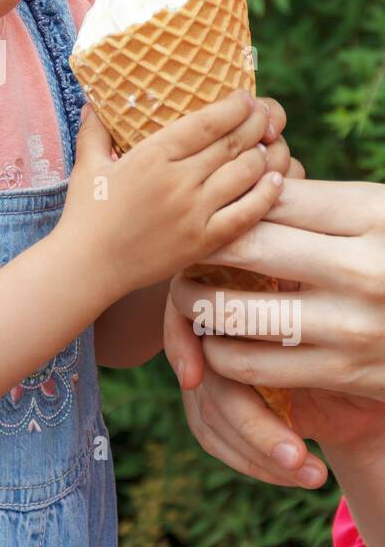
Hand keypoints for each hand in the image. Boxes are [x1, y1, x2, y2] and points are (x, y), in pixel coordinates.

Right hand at [61, 89, 285, 296]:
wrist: (88, 266)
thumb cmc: (85, 213)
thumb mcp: (87, 165)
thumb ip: (94, 130)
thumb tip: (93, 101)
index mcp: (152, 155)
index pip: (207, 122)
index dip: (234, 106)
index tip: (246, 98)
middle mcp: (178, 180)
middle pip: (233, 143)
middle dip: (257, 123)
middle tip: (266, 116)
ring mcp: (193, 212)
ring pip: (246, 173)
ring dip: (264, 155)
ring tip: (268, 146)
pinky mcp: (203, 241)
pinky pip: (247, 214)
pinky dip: (267, 195)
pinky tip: (276, 181)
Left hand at [165, 174, 384, 456]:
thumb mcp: (381, 216)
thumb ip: (323, 205)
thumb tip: (247, 172)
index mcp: (376, 214)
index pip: (273, 196)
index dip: (230, 197)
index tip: (207, 202)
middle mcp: (365, 268)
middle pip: (245, 247)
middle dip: (199, 245)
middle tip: (181, 246)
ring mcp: (354, 326)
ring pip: (236, 312)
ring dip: (197, 302)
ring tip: (189, 293)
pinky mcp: (345, 373)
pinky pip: (252, 365)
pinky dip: (219, 351)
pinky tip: (216, 338)